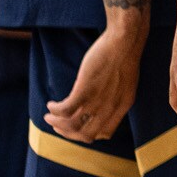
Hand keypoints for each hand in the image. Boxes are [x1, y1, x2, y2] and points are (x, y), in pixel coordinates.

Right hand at [45, 16, 147, 143]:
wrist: (125, 40)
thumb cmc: (124, 56)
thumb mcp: (126, 82)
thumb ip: (116, 95)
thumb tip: (104, 101)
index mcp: (122, 107)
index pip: (105, 133)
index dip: (89, 133)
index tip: (79, 125)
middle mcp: (110, 108)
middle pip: (86, 135)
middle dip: (69, 133)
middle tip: (58, 125)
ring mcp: (97, 100)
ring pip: (71, 126)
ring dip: (56, 123)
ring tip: (49, 116)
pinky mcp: (85, 89)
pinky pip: (64, 110)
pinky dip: (55, 110)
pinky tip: (51, 104)